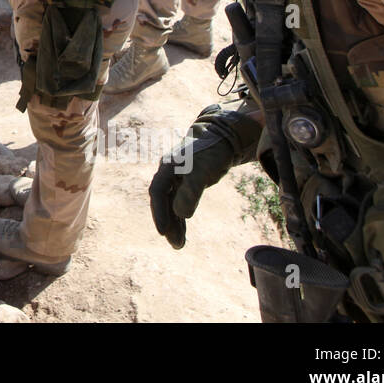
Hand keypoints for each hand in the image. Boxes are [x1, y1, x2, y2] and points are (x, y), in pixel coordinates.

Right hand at [148, 104, 261, 248]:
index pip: (158, 192)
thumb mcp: (202, 171)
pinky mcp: (187, 183)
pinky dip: (181, 217)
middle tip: (175, 244)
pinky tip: (183, 231)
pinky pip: (180, 202)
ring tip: (179, 245)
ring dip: (174, 223)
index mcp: (168, 167)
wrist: (224, 137)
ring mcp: (177, 178)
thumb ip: (190, 191)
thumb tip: (180, 214)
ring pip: (171, 204)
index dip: (159, 212)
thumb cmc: (212, 151)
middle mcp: (169, 173)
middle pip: (163, 201)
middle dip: (167, 223)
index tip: (163, 231)